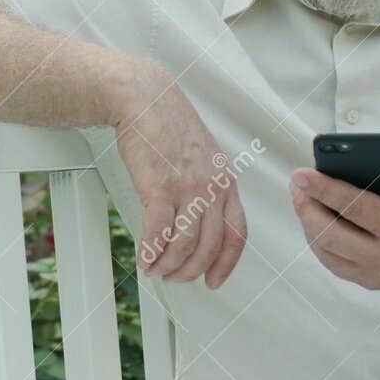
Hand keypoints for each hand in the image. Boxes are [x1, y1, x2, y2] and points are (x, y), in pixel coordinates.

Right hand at [108, 66, 247, 289]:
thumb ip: (207, 186)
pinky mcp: (160, 188)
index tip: (214, 280)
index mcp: (225, 181)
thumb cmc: (168, 125)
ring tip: (156, 270)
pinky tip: (143, 259)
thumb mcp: (203, 156)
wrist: (146, 100)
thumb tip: (197, 221)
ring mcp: (187, 188)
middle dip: (191, 270)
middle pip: (209, 246)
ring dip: (168, 266)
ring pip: (183, 246)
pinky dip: (149, 253)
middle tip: (175, 278)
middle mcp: (212, 188)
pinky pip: (157, 234)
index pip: (236, 233)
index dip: (225, 263)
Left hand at [289, 153, 379, 290]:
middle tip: (296, 185)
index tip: (301, 174)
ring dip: (307, 222)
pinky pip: (331, 261)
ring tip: (301, 197)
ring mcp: (375, 273)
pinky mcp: (368, 281)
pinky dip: (317, 239)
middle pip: (330, 234)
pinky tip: (314, 219)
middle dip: (305, 207)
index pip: (355, 207)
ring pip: (325, 250)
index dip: (323, 189)